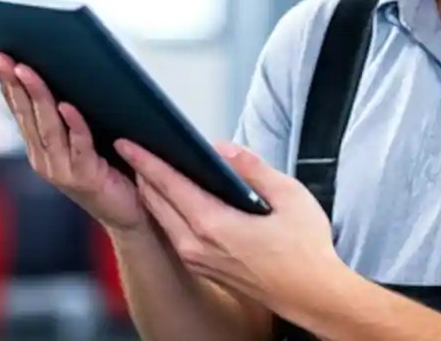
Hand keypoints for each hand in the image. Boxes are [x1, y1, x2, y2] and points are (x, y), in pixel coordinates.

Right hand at [0, 50, 147, 233]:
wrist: (130, 216)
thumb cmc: (111, 172)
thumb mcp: (84, 140)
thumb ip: (72, 116)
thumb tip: (69, 69)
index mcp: (40, 148)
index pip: (18, 109)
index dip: (6, 83)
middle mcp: (45, 159)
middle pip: (26, 114)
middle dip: (13, 83)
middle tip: (3, 56)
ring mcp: (63, 170)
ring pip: (46, 127)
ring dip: (36, 96)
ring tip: (26, 70)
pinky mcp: (87, 178)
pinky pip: (79, 147)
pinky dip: (73, 125)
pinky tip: (67, 105)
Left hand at [115, 139, 345, 315]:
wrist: (313, 297)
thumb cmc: (305, 251)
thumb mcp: (288, 196)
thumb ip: (252, 167)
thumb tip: (223, 148)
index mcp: (213, 225)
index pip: (168, 184)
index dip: (145, 160)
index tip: (127, 143)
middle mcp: (196, 245)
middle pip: (155, 202)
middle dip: (141, 173)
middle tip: (131, 148)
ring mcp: (197, 260)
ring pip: (162, 219)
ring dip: (152, 193)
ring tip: (147, 168)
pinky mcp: (203, 268)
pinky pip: (173, 233)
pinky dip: (166, 211)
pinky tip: (171, 197)